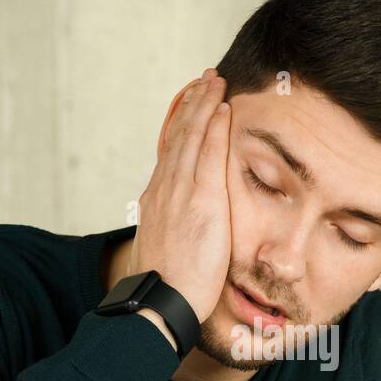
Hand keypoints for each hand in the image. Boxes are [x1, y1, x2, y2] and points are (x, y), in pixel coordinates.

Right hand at [128, 68, 232, 323]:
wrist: (160, 301)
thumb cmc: (167, 288)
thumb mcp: (167, 250)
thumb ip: (176, 231)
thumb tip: (183, 231)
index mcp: (157, 200)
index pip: (171, 152)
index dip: (182, 125)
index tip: (191, 105)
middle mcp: (165, 189)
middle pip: (178, 136)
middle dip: (192, 104)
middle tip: (204, 79)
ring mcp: (180, 192)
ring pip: (191, 137)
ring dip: (204, 105)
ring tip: (215, 82)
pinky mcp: (201, 201)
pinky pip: (208, 155)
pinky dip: (214, 129)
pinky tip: (224, 109)